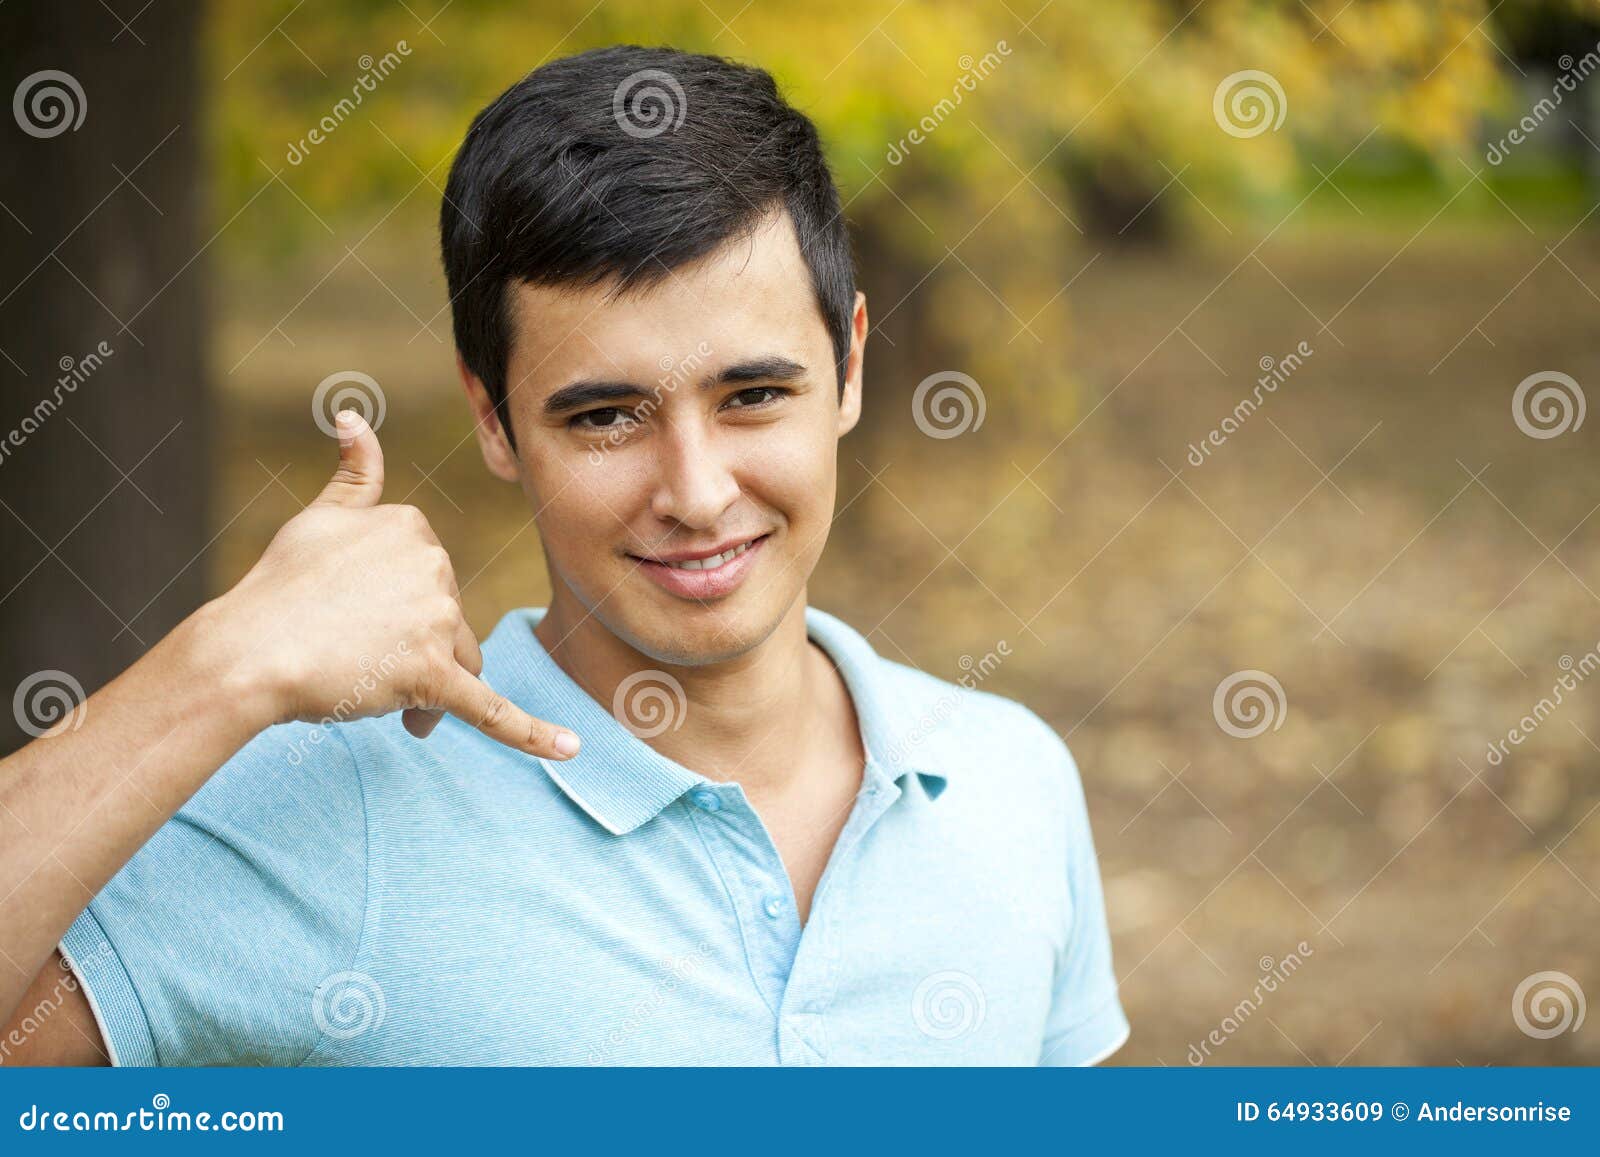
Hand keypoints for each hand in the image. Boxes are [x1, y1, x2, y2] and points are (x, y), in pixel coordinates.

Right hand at [211, 409, 579, 758]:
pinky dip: (532, 735)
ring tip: (373, 693)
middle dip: (414, 651)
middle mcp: (433, 566)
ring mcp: (435, 621)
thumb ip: (354, 474)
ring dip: (425, 687)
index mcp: (412, 527)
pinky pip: (492, 711)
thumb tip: (354, 416)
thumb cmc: (278, 589)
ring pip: (459, 664)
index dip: (399, 610)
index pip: (430, 581)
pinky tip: (568, 750)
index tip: (356, 620)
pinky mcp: (432, 675)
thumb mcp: (318, 518)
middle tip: (355, 662)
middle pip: (449, 624)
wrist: (245, 651)